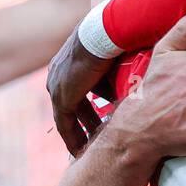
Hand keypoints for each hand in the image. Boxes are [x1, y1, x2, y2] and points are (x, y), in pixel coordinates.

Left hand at [47, 27, 117, 154]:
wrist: (105, 33)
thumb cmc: (116, 42)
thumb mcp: (116, 63)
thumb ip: (116, 81)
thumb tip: (129, 97)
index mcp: (69, 66)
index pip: (77, 94)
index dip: (88, 111)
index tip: (98, 124)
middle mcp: (58, 76)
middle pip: (71, 108)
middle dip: (84, 124)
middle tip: (96, 139)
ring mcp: (57, 87)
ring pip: (66, 119)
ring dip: (79, 134)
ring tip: (90, 150)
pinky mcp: (61, 97)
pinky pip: (65, 125)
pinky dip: (73, 139)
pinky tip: (82, 153)